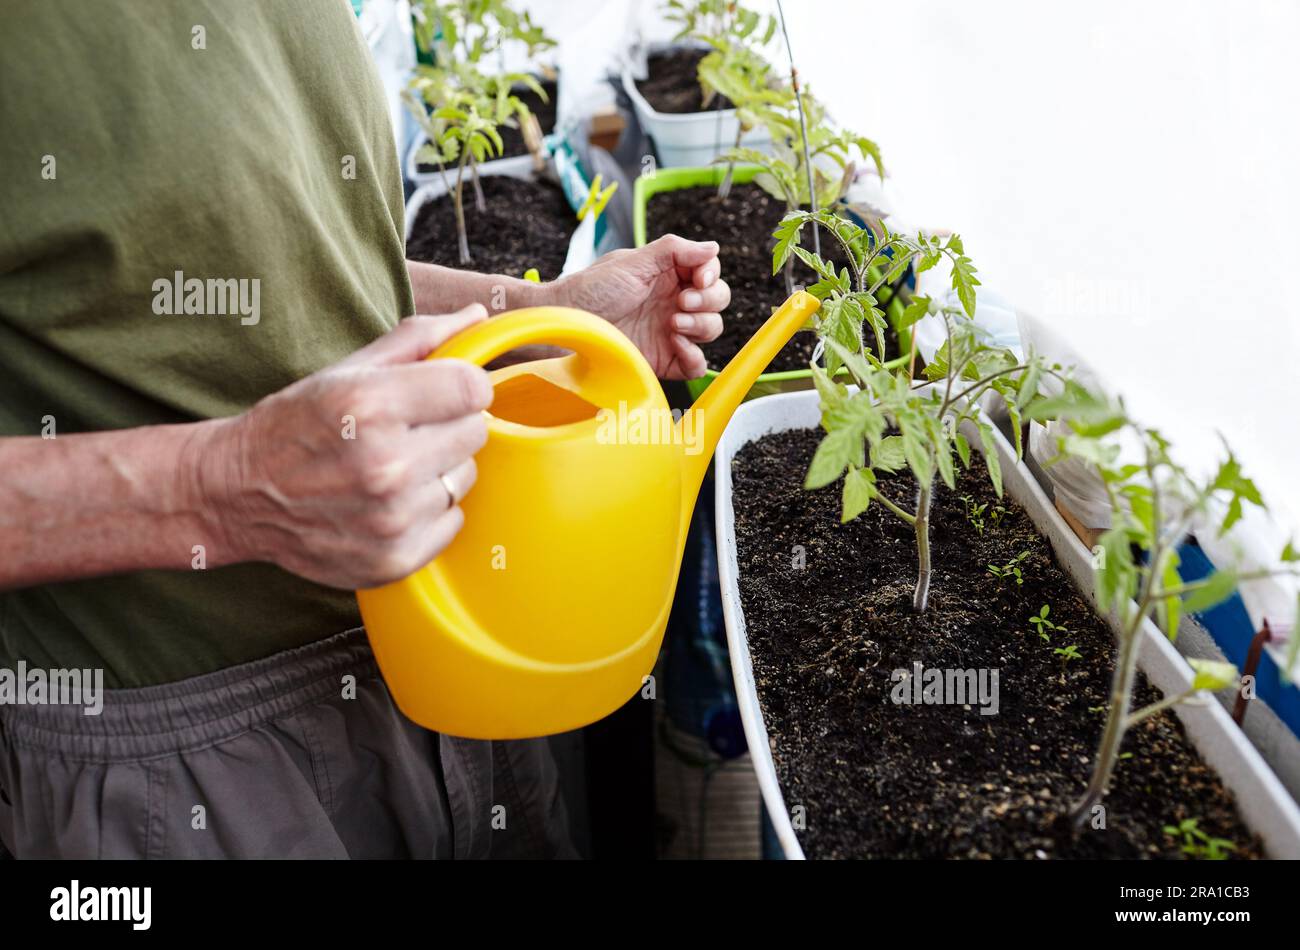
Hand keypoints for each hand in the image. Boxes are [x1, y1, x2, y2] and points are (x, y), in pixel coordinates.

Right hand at [201, 305, 492, 588]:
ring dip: (439, 470)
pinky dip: (428, 511)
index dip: (462, 385)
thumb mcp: (346, 371)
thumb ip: (417, 340)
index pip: (473, 388)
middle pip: (475, 432)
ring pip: (465, 477)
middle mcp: (384, 465)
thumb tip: (476, 318)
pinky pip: (452, 520)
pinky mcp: (396, 559)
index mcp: (369, 406)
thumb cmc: (294, 425)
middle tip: (407, 430)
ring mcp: (391, 518)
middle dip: (448, 425)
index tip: (442, 391)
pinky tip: (389, 502)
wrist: (236, 494)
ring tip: (393, 467)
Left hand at [553, 235, 728, 378]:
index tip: (699, 279)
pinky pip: (696, 364)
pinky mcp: (665, 359)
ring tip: (673, 323)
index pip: (708, 272)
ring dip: (701, 324)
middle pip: (717, 301)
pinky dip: (695, 356)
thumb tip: (713, 248)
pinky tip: (676, 343)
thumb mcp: (632, 262)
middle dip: (707, 300)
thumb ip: (674, 251)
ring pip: (712, 329)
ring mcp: (671, 332)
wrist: (566, 324)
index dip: (710, 274)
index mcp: (668, 275)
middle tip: (680, 302)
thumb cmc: (590, 290)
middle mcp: (673, 302)